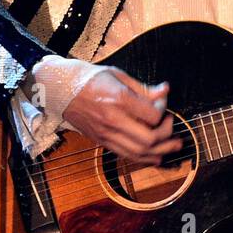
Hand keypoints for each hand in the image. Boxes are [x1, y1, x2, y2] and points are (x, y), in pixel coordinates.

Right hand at [62, 68, 183, 165]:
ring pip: (138, 152)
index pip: (152, 115)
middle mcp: (112, 119)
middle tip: (171, 126)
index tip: (162, 102)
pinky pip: (126, 155)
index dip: (163, 109)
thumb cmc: (89, 78)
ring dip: (160, 151)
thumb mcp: (118, 75)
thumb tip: (165, 91)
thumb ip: (143, 88)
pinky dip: (144, 158)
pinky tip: (155, 155)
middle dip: (167, 135)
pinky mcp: (101, 141)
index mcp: (118, 99)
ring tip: (173, 145)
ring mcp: (105, 133)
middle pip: (148, 139)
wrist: (60, 89)